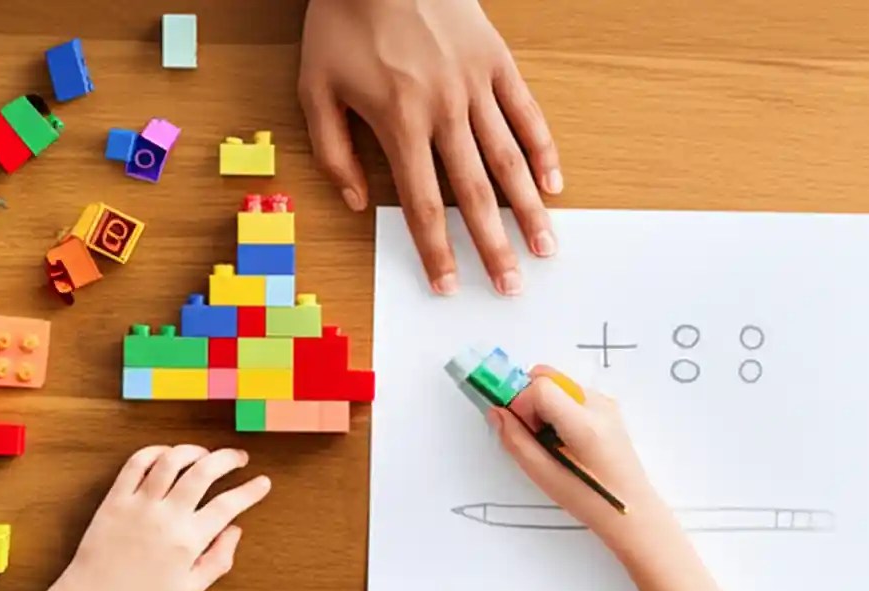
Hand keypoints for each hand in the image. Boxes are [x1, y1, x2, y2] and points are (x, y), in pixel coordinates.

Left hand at [57, 445, 271, 590]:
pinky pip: (136, 463)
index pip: (229, 505)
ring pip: (172, 460)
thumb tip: (235, 530)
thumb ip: (219, 559)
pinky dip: (156, 452)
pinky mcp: (116, 498)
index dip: (251, 491)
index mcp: (188, 540)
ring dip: (194, 450)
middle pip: (204, 472)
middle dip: (228, 459)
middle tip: (239, 458)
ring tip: (204, 455)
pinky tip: (167, 456)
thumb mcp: (190, 589)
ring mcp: (139, 504)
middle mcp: (167, 516)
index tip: (263, 482)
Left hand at [300, 0, 560, 296]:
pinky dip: (542, 149)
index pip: (424, 205)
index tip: (450, 285)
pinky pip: (526, 112)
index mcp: (399, 122)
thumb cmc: (343, 21)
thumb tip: (359, 203)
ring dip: (529, 209)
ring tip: (546, 247)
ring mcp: (476, 85)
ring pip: (508, 159)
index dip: (437, 251)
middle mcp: (444, 110)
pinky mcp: (496, 60)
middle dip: (494, 247)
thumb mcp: (314, 88)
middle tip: (512, 286)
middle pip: (475, 194)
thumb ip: (334, 153)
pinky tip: (554, 183)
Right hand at [491, 366, 678, 562]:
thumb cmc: (590, 500)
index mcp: (584, 424)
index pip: (541, 387)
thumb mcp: (544, 476)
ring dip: (542, 404)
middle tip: (530, 431)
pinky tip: (563, 437)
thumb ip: (516, 441)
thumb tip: (496, 412)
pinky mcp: (607, 408)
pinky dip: (557, 407)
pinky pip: (569, 393)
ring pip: (557, 384)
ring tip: (549, 439)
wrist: (633, 510)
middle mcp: (598, 405)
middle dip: (528, 398)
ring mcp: (605, 404)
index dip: (520, 403)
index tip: (521, 429)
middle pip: (548, 376)